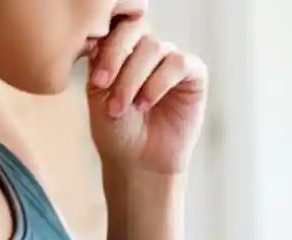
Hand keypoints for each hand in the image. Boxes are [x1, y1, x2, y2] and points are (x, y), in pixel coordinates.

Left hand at [87, 15, 207, 175]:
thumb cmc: (116, 130)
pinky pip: (180, 64)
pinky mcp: (194, 77)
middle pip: (135, 31)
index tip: (97, 81)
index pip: (116, 26)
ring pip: (156, 47)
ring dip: (136, 77)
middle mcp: (148, 50)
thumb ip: (100, 60)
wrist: (138, 162)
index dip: (106, 48)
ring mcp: (172, 61)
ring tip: (127, 106)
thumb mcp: (98, 92)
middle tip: (105, 89)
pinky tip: (146, 103)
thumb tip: (103, 35)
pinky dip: (159, 82)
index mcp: (123, 48)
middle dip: (118, 60)